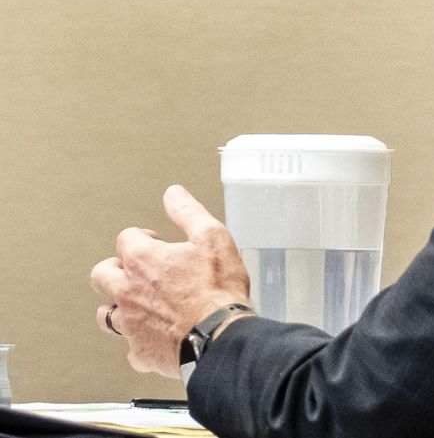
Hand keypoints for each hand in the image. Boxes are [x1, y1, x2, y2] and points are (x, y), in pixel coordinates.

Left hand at [90, 184, 251, 376]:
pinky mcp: (140, 351)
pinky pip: (130, 347)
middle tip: (136, 271)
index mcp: (142, 260)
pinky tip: (154, 337)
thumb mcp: (211, 237)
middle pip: (101, 275)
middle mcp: (127, 290)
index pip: (126, 238)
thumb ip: (188, 212)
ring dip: (118, 306)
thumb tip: (173, 194)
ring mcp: (130, 323)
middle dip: (115, 269)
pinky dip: (139, 341)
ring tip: (138, 304)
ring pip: (106, 314)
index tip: (158, 243)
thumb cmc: (217, 289)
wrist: (220, 336)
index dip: (143, 237)